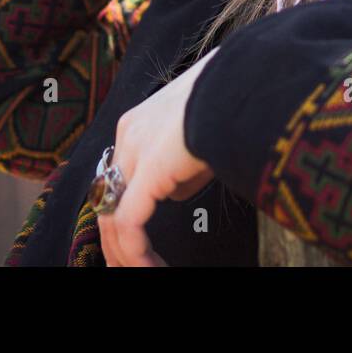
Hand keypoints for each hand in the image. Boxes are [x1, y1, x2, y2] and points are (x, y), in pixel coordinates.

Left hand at [95, 47, 219, 266]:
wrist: (242, 80)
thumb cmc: (233, 96)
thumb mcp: (203, 125)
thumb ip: (185, 156)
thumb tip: (178, 186)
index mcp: (140, 121)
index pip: (121, 176)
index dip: (127, 210)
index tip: (142, 236)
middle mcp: (128, 136)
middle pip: (108, 198)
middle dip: (116, 238)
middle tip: (131, 265)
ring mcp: (134, 152)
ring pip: (112, 215)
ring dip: (125, 253)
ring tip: (145, 271)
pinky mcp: (147, 172)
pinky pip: (129, 224)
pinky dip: (136, 253)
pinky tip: (151, 268)